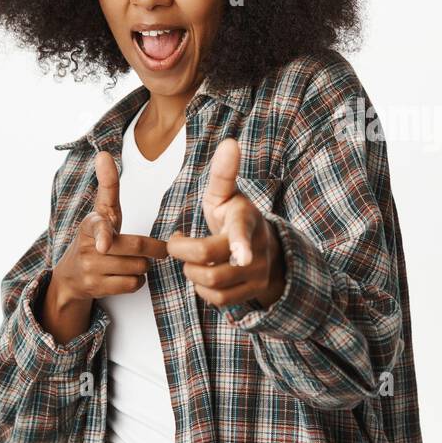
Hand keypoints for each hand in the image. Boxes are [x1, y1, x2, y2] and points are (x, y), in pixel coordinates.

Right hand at [50, 150, 167, 307]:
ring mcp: (90, 269)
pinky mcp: (96, 288)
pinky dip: (137, 281)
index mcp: (91, 224)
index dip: (103, 235)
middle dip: (153, 249)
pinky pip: (133, 285)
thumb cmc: (95, 238)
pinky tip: (127, 275)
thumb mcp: (101, 211)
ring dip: (143, 266)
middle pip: (136, 248)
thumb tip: (103, 153)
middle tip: (161, 249)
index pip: (98, 226)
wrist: (71, 276)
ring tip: (133, 262)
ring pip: (137, 268)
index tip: (104, 244)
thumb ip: (107, 185)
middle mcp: (88, 246)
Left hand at [165, 137, 285, 312]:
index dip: (240, 244)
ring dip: (191, 272)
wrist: (264, 246)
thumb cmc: (233, 216)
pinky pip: (220, 300)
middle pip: (210, 260)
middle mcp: (256, 248)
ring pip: (213, 283)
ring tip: (191, 260)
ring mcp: (257, 271)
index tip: (241, 256)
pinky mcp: (253, 290)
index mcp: (246, 220)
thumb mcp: (225, 194)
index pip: (241, 232)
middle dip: (183, 252)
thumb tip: (229, 143)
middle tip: (177, 241)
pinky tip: (202, 276)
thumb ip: (223, 173)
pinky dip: (203, 290)